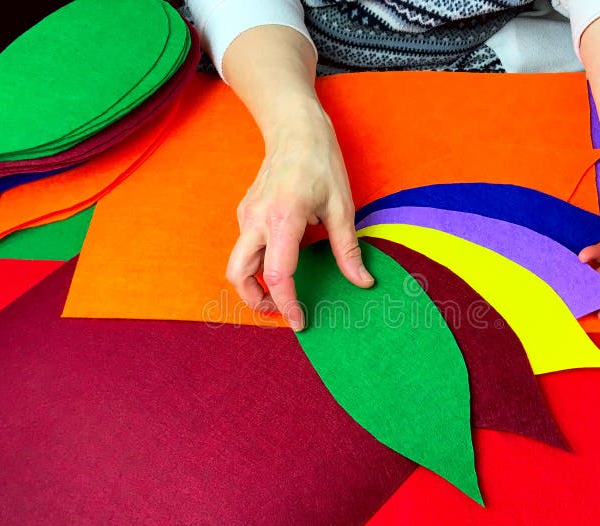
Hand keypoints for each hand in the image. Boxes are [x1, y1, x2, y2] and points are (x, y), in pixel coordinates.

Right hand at [226, 99, 373, 330]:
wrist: (295, 130)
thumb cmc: (320, 163)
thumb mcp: (342, 207)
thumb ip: (348, 249)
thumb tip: (363, 282)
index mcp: (283, 218)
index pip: (277, 274)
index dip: (287, 303)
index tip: (299, 321)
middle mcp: (257, 220)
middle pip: (239, 274)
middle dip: (256, 301)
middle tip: (282, 312)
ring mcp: (247, 216)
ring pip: (237, 263)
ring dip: (253, 285)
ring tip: (280, 295)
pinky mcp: (246, 213)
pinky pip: (245, 248)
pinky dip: (258, 266)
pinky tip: (282, 264)